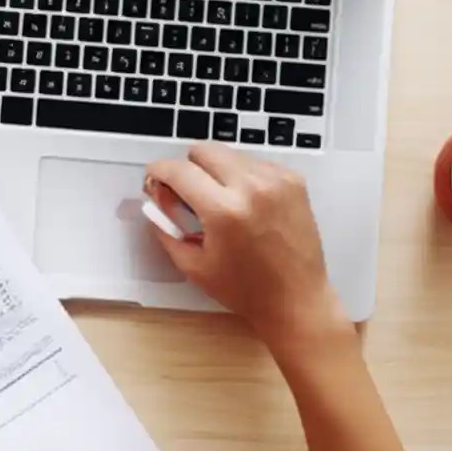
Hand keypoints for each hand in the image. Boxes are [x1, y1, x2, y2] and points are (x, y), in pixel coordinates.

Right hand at [145, 143, 349, 353]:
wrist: (297, 300)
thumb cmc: (242, 289)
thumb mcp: (193, 265)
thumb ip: (166, 228)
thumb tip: (154, 198)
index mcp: (223, 211)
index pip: (179, 171)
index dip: (158, 171)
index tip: (154, 179)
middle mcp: (251, 187)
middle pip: (204, 150)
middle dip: (188, 167)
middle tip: (188, 192)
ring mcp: (276, 180)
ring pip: (229, 154)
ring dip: (216, 171)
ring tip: (220, 200)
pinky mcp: (293, 180)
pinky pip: (254, 163)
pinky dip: (242, 176)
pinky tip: (246, 202)